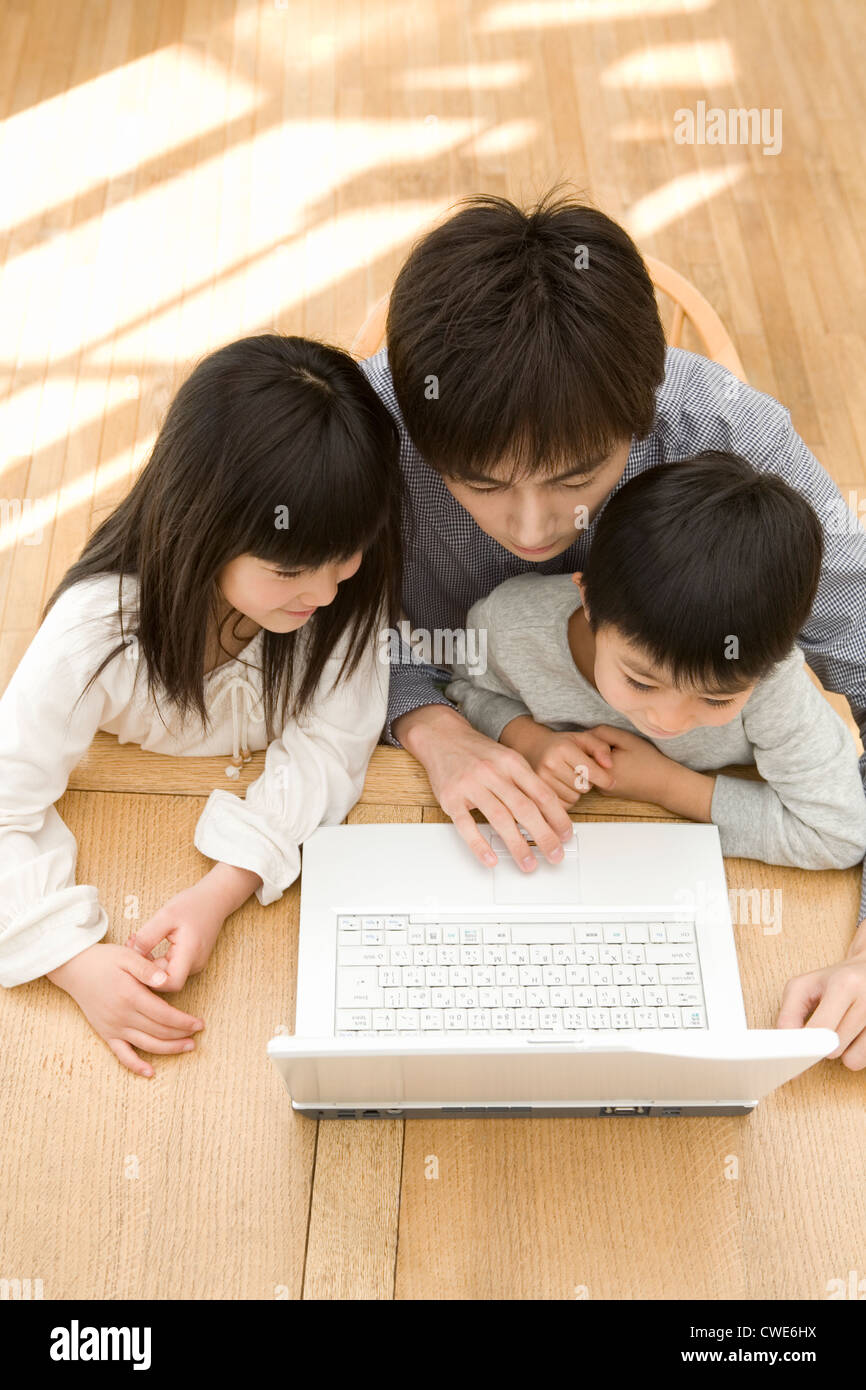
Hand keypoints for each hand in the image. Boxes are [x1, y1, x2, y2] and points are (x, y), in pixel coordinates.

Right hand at [46, 942, 204, 1077]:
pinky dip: (136, 1066)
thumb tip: (165, 981)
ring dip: (169, 1049)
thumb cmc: (104, 960)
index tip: (199, 1023)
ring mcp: (113, 1027)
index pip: (164, 1015)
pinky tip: (150, 1072)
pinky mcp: (106, 1033)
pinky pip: (121, 1055)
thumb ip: (147, 968)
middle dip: (181, 1035)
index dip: (184, 1021)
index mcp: (131, 996)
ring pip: (146, 1045)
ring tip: (188, 1047)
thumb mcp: (127, 956)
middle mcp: (122, 1015)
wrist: (75, 969)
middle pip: (159, 1031)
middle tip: (197, 1034)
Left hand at [124, 863, 259, 990]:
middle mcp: (195, 964)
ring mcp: (195, 964)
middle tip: (130, 947)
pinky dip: (157, 959)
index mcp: (191, 953)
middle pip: (166, 981)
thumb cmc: (192, 905)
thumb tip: (132, 954)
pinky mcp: (192, 961)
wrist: (215, 899)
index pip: (171, 983)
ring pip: (167, 974)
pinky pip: (171, 966)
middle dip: (145, 968)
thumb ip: (148, 937)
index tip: (136, 962)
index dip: (151, 979)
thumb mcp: (165, 915)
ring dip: (150, 963)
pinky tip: (148, 944)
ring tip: (137, 943)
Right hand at [394, 705, 575, 871]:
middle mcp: (493, 772)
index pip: (541, 793)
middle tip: (555, 855)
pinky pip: (466, 825)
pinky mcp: (451, 798)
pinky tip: (491, 859)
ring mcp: (471, 785)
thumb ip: (527, 782)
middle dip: (544, 836)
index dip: (557, 817)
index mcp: (512, 763)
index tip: (566, 835)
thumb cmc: (478, 752)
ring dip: (518, 845)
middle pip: (524, 808)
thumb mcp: (507, 758)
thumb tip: (551, 812)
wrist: (441, 736)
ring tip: (528, 863)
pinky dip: (479, 845)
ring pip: (500, 819)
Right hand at [500, 716, 616, 806]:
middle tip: (581, 774)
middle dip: (587, 782)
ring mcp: (541, 780)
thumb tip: (609, 765)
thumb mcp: (583, 739)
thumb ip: (600, 748)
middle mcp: (549, 764)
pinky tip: (563, 787)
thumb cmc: (562, 745)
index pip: (590, 771)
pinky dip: (567, 799)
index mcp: (562, 748)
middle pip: (583, 787)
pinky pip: (564, 805)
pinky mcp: (537, 794)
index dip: (605, 779)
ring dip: (577, 792)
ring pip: (574, 798)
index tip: (611, 782)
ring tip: (570, 779)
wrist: (535, 749)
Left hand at [585, 723, 677, 802]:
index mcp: (598, 768)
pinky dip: (605, 767)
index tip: (612, 740)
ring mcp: (600, 789)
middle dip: (596, 748)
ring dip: (599, 758)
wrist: (665, 785)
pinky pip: (599, 775)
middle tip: (618, 748)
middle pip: (585, 758)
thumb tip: (586, 734)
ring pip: (591, 766)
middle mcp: (596, 782)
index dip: (595, 739)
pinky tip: (622, 766)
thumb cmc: (648, 760)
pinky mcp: (607, 792)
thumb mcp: (626, 739)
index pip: (582, 747)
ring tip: (622, 756)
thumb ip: (602, 733)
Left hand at [776, 918, 865, 1069]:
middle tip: (823, 1028)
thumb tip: (786, 1044)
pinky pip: (864, 1062)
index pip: (821, 1028)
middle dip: (822, 1045)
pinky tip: (855, 1035)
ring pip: (852, 1060)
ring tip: (842, 1029)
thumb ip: (789, 1013)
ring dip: (841, 1052)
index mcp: (844, 985)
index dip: (805, 1044)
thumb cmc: (833, 979)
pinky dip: (856, 1053)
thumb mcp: (804, 986)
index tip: (795, 1054)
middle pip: (834, 1049)